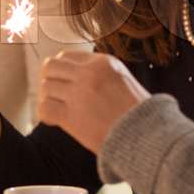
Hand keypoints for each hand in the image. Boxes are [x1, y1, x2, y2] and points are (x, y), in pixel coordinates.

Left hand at [36, 51, 150, 153]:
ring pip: (45, 86)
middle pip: (51, 67)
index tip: (64, 84)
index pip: (66, 56)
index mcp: (103, 62)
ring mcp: (79, 93)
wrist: (148, 137)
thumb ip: (101, 75)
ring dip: (48, 98)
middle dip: (50, 80)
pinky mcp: (71, 116)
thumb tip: (76, 77)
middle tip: (55, 95)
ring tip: (57, 110)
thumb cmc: (140, 114)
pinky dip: (46, 115)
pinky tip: (55, 121)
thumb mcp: (123, 81)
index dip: (61, 71)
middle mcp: (88, 73)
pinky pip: (44, 108)